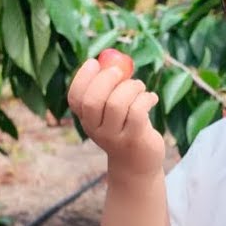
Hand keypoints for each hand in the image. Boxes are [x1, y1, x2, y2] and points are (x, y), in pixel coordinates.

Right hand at [67, 56, 165, 179]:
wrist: (137, 164)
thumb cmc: (125, 128)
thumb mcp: (112, 112)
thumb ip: (110, 90)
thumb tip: (113, 61)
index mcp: (87, 119)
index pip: (75, 98)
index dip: (82, 78)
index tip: (94, 62)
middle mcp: (96, 130)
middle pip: (93, 101)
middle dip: (106, 80)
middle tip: (120, 72)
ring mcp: (114, 137)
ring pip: (117, 104)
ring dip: (131, 87)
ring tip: (140, 87)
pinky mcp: (134, 139)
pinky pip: (137, 112)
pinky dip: (146, 98)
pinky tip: (151, 98)